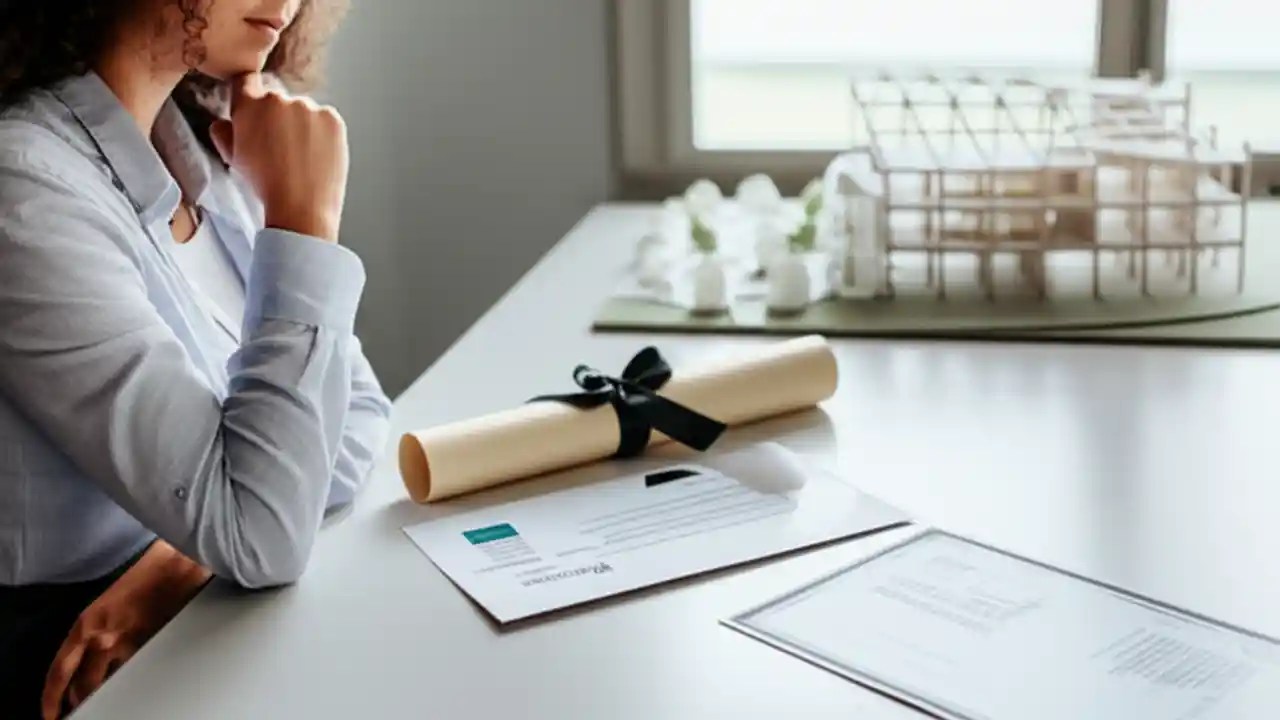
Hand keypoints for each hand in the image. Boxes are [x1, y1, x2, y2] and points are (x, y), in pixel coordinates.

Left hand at [41, 541, 211, 718]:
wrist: (179, 563)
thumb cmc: (148, 574)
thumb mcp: (110, 602)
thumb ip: (100, 630)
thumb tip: (97, 657)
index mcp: (87, 624)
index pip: (59, 672)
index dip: (52, 698)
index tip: (50, 712)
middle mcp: (103, 638)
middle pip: (83, 687)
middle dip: (82, 701)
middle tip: (81, 709)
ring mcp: (130, 645)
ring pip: (111, 685)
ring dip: (110, 695)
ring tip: (112, 699)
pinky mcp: (154, 647)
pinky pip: (138, 674)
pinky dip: (136, 681)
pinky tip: (138, 682)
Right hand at [210, 73, 349, 242]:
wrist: (301, 207)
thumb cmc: (266, 186)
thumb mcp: (233, 159)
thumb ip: (224, 133)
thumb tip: (223, 123)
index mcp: (249, 105)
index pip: (245, 81)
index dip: (250, 94)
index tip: (256, 108)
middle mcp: (278, 99)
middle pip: (277, 99)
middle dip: (278, 117)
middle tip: (281, 146)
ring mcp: (308, 107)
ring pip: (303, 110)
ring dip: (302, 124)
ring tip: (301, 155)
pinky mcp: (332, 118)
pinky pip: (325, 119)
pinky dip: (323, 133)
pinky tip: (317, 154)